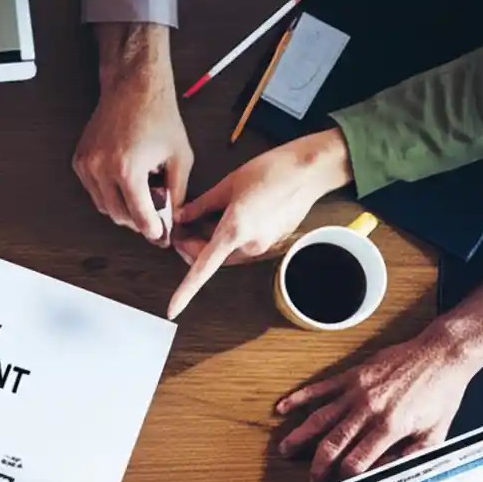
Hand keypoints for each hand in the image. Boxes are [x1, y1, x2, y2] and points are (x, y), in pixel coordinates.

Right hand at [74, 24, 191, 245]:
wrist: (134, 87)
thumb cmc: (159, 116)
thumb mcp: (180, 156)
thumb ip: (177, 192)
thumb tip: (173, 219)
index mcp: (128, 170)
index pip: (140, 217)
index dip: (153, 231)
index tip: (160, 236)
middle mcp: (102, 169)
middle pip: (119, 217)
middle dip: (138, 221)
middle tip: (154, 218)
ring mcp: (87, 165)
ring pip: (104, 207)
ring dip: (123, 208)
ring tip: (141, 194)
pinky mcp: (80, 161)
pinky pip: (94, 191)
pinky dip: (109, 193)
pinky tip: (124, 180)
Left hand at [169, 129, 350, 318]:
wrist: (310, 171)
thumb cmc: (270, 171)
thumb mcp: (228, 184)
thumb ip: (200, 205)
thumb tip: (179, 218)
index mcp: (234, 231)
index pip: (203, 269)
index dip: (185, 292)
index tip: (173, 310)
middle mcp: (249, 245)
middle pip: (209, 261)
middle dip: (190, 250)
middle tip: (179, 229)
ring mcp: (262, 246)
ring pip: (225, 255)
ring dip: (207, 246)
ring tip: (197, 222)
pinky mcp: (271, 242)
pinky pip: (241, 248)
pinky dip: (225, 241)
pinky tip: (222, 221)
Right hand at [276, 324, 478, 481]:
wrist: (442, 354)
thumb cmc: (442, 391)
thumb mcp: (437, 432)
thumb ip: (414, 456)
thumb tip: (392, 472)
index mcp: (390, 427)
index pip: (357, 462)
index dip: (344, 479)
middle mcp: (369, 410)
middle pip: (332, 446)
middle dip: (317, 468)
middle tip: (310, 481)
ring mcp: (356, 392)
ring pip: (319, 419)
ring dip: (299, 437)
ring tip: (285, 450)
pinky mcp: (351, 376)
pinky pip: (319, 388)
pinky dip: (298, 398)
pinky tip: (284, 408)